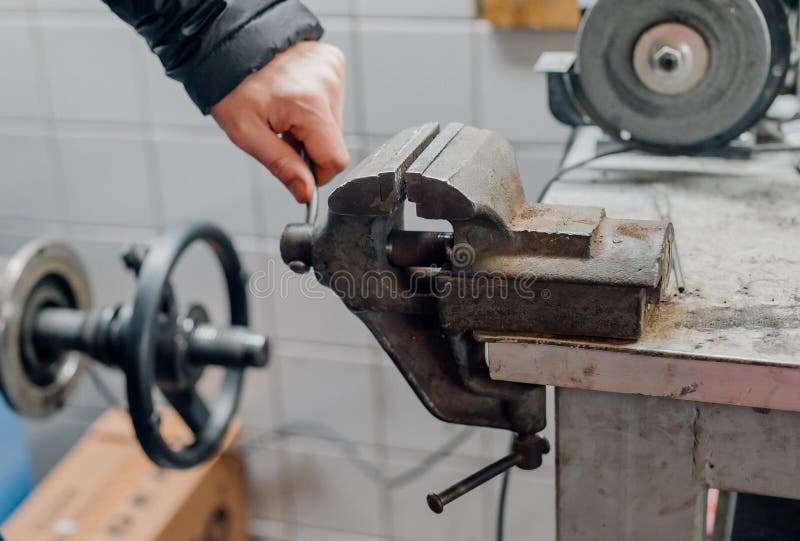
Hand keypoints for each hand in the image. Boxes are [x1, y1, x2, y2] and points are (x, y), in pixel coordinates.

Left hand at [211, 41, 349, 202]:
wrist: (226, 44)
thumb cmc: (231, 85)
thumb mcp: (247, 134)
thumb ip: (282, 166)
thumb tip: (306, 192)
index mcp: (310, 104)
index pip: (335, 160)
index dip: (315, 172)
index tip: (296, 167)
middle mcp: (329, 84)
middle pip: (335, 143)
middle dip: (309, 146)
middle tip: (281, 133)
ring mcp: (333, 71)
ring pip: (334, 124)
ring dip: (311, 128)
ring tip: (284, 113)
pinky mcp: (333, 63)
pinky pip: (332, 102)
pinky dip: (314, 108)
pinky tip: (293, 98)